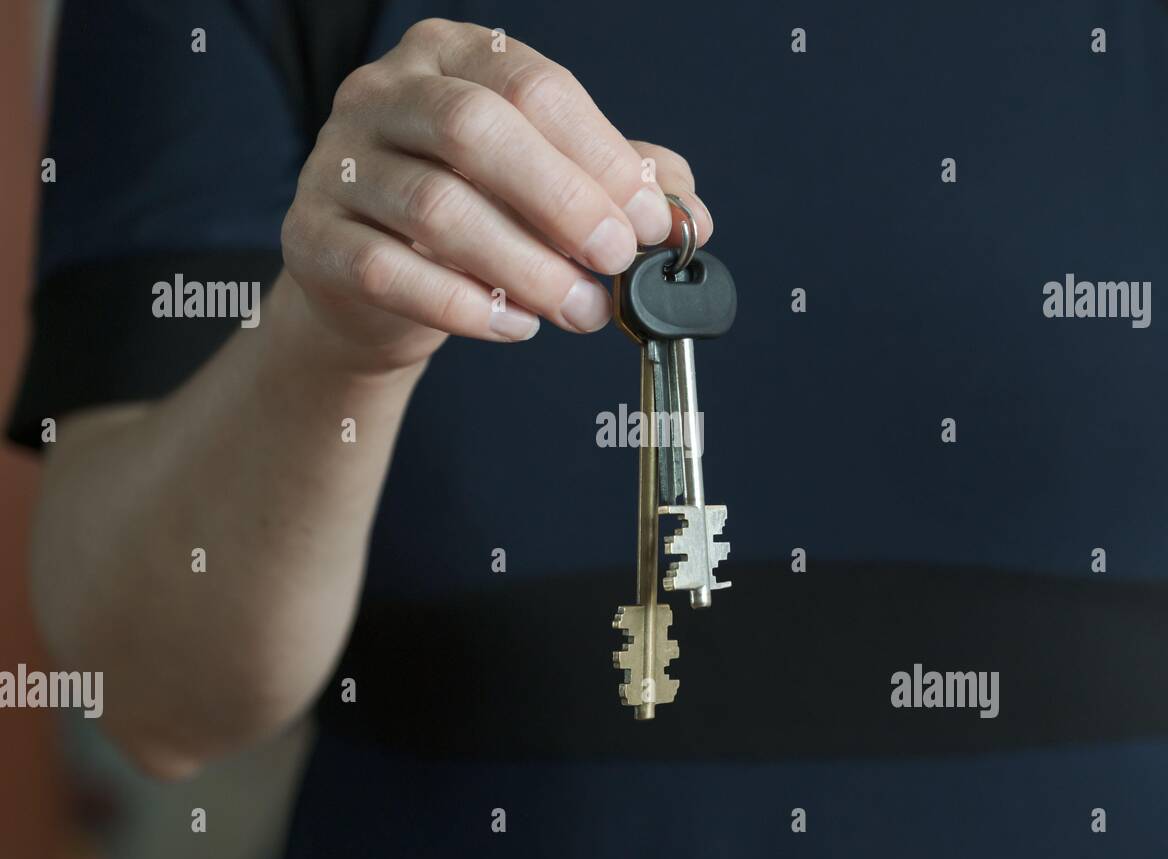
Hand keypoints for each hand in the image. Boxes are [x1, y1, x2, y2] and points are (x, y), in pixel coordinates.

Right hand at [278, 18, 713, 371]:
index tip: (651, 221)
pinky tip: (516, 325)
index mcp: (450, 56)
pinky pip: (388, 272)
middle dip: (563, 201)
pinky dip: (464, 306)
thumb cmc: (473, 217)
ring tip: (580, 309)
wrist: (373, 285)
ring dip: (525, 266)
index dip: (601, 155)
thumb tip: (689, 215)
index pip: (533, 84)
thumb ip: (619, 186)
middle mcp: (383, 93)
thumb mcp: (547, 186)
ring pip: (436, 208)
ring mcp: (337, 162)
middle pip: (476, 130)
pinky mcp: (311, 237)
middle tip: (616, 261)